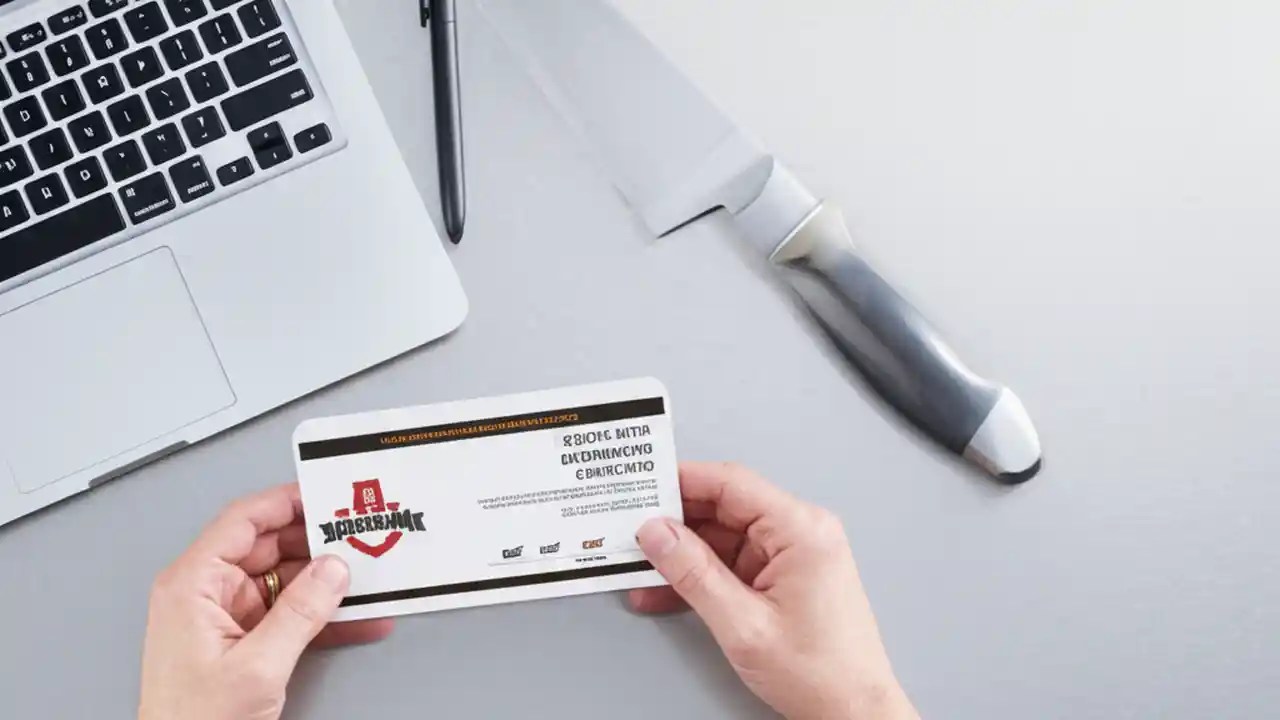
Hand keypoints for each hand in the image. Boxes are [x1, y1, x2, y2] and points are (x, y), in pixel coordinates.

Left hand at [138, 483, 393, 719]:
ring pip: (286, 580)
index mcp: (192, 584)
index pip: (242, 521)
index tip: (324, 495)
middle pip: (268, 547)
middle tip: (357, 535)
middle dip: (316, 542)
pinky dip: (323, 616)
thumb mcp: (256, 666)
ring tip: (367, 575)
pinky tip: (357, 617)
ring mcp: (226, 618)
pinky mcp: (244, 641)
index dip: (285, 502)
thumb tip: (333, 570)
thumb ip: (300, 613)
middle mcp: (206, 594)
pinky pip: (290, 614)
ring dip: (326, 582)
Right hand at [630, 463, 917, 719]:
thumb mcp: (743, 625)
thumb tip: (657, 534)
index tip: (643, 485)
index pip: (731, 484)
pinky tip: (667, 589)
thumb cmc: (822, 673)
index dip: (682, 480)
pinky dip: (701, 575)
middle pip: (724, 507)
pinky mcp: (784, 575)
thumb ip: (694, 574)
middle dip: (675, 520)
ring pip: (723, 536)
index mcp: (801, 530)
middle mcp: (801, 532)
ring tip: (641, 567)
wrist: (854, 711)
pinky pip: (733, 562)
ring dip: (683, 554)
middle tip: (631, 529)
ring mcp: (793, 554)